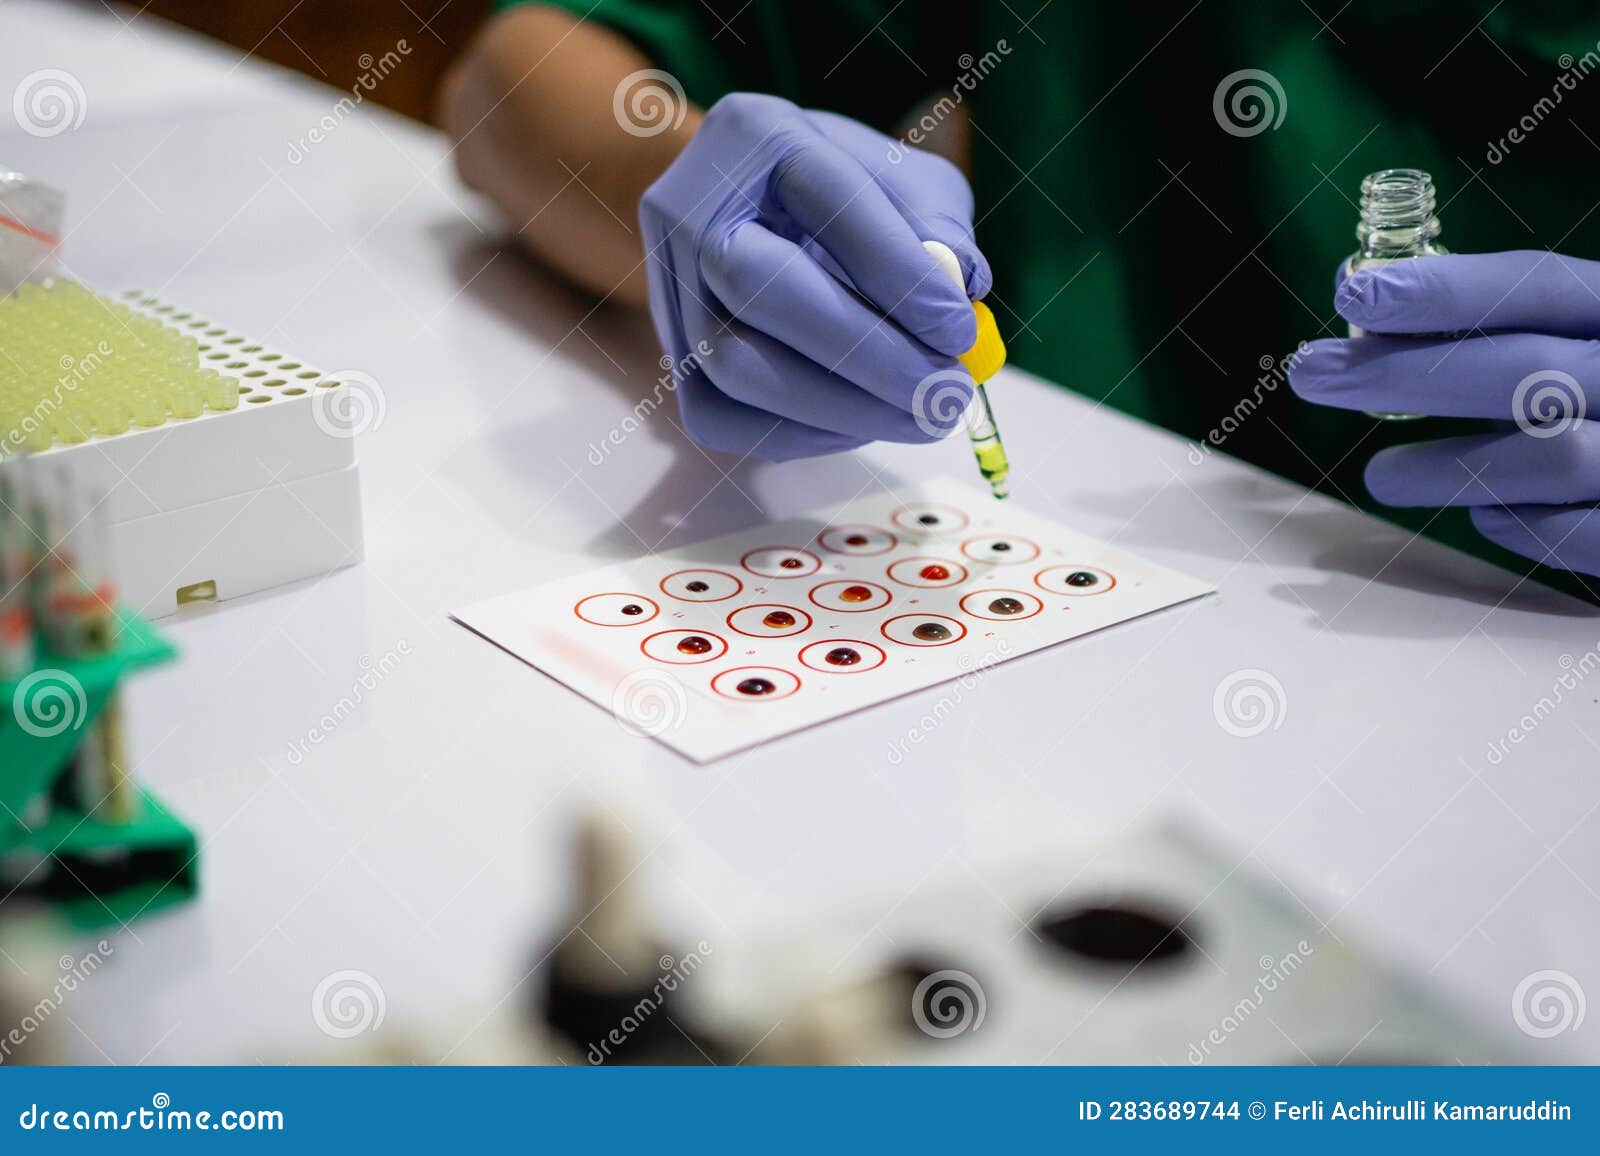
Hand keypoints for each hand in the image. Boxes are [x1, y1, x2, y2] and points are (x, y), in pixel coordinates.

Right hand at [639, 93, 988, 459]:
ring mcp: (666, 284)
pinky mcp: (668, 355)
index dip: (899, 274)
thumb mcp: (902, 179)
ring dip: (842, 408)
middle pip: (758, 287)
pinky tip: (863, 421)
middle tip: (945, 395)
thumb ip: (936, 225)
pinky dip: (801, 433)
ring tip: (922, 416)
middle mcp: (692, 204)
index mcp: (758, 134)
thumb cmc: (841, 191)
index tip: (959, 331)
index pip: (826, 197)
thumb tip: (960, 289)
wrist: (740, 210)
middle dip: (866, 355)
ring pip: (733, 365)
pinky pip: (719, 416)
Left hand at [1289, 251, 1599, 577]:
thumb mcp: (1593, 340)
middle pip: (1526, 367)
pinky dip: (1527, 526)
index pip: (1540, 286)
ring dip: (1448, 467)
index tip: (1350, 290)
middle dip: (1406, 372)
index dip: (1444, 289)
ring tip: (1380, 476)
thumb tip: (1374, 317)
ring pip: (1549, 456)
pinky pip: (1586, 533)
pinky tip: (1486, 519)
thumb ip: (1518, 328)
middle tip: (1314, 374)